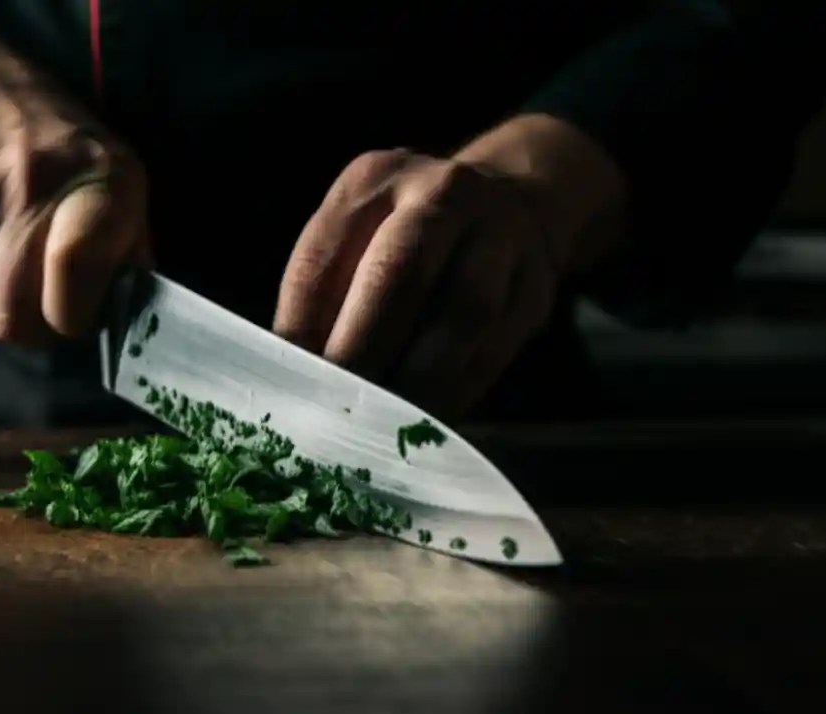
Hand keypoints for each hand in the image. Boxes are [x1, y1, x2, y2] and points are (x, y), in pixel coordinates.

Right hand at [0, 64, 147, 343]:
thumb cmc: (61, 146)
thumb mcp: (118, 175)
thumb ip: (129, 246)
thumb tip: (127, 313)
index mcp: (93, 182)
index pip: (73, 273)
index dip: (73, 315)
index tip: (76, 315)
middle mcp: (27, 188)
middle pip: (16, 313)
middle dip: (33, 331)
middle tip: (42, 316)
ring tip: (10, 292)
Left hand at [274, 149, 563, 417]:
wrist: (513, 197)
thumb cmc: (406, 231)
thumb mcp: (357, 231)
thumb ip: (324, 291)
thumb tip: (296, 372)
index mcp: (374, 179)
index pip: (323, 256)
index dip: (302, 325)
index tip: (291, 379)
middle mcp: (441, 194)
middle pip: (398, 274)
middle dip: (361, 351)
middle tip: (334, 409)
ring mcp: (499, 235)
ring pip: (461, 314)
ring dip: (417, 380)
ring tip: (383, 423)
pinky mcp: (534, 285)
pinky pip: (493, 347)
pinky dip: (455, 391)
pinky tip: (425, 419)